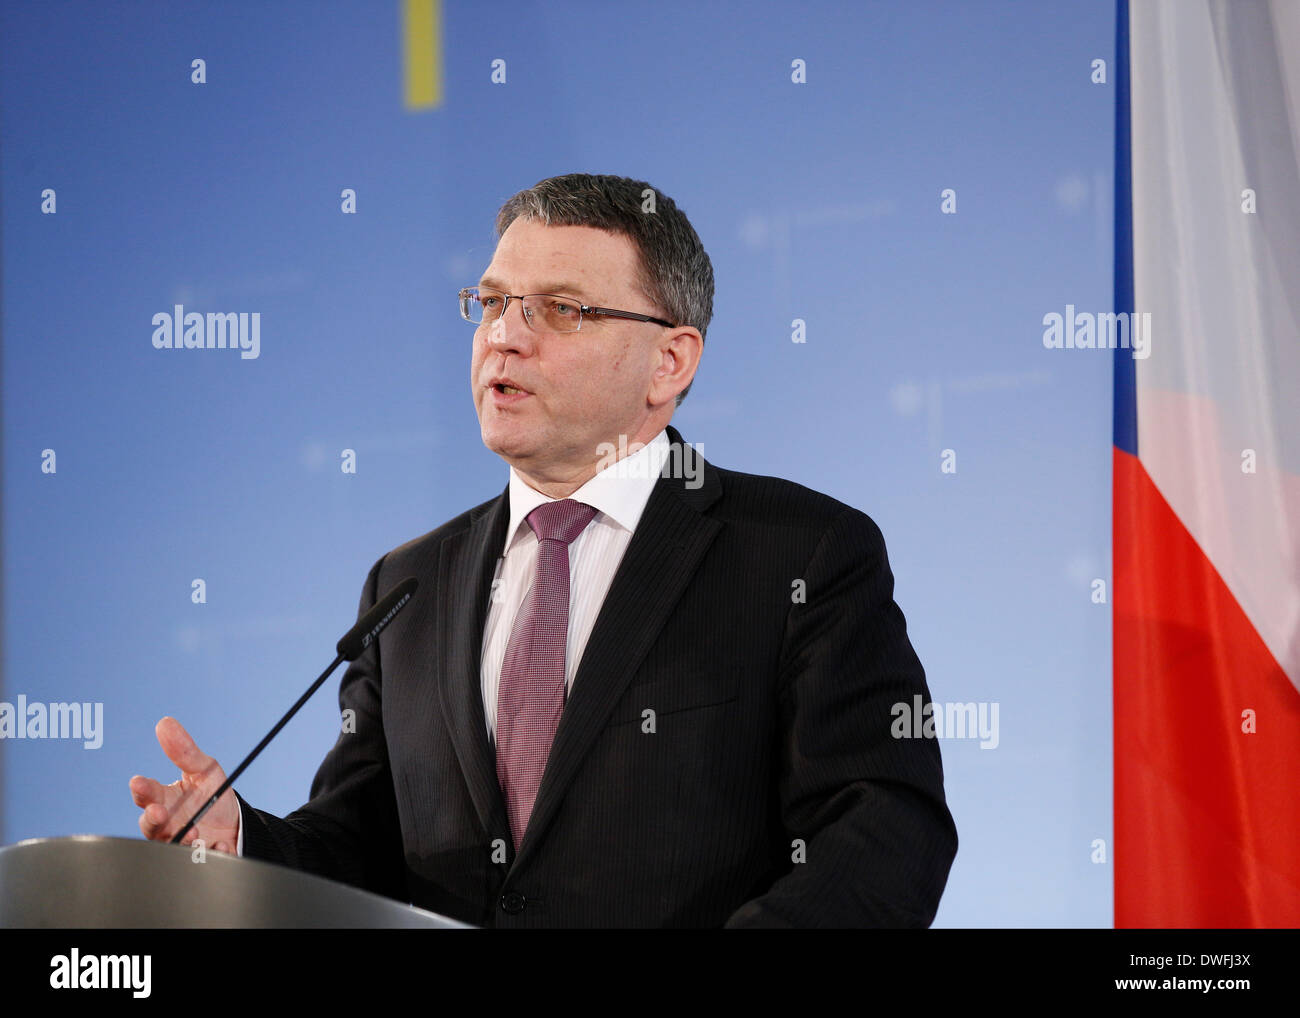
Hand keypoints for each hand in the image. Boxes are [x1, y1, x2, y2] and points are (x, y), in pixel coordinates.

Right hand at [130, 716, 239, 853]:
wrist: (238, 824)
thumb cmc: (213, 795)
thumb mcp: (204, 769)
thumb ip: (185, 751)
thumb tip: (165, 723)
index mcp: (165, 800)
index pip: (146, 795)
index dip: (142, 789)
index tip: (139, 782)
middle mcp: (168, 824)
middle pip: (150, 825)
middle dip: (152, 819)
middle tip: (159, 813)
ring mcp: (181, 843)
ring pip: (170, 846)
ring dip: (180, 841)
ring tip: (195, 836)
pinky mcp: (199, 858)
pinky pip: (199, 860)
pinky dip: (211, 852)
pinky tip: (220, 845)